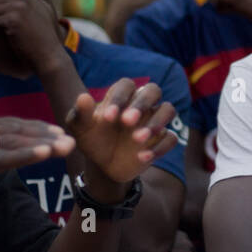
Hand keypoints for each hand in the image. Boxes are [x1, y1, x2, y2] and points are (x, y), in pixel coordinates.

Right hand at [0, 117, 74, 232]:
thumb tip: (10, 149)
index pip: (8, 124)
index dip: (37, 128)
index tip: (62, 133)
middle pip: (12, 129)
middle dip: (45, 134)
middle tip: (73, 139)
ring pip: (8, 141)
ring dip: (41, 144)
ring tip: (66, 147)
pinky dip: (23, 156)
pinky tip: (44, 156)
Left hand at [64, 77, 180, 188]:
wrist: (104, 165)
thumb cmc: (92, 139)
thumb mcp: (81, 128)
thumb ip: (81, 113)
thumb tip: (83, 97)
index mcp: (121, 96)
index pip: (126, 86)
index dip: (119, 98)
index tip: (108, 118)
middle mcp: (141, 104)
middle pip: (153, 90)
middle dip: (142, 104)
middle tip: (127, 122)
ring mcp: (154, 120)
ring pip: (168, 109)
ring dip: (156, 122)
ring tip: (137, 139)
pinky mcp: (162, 139)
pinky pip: (170, 138)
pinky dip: (159, 147)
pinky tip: (142, 157)